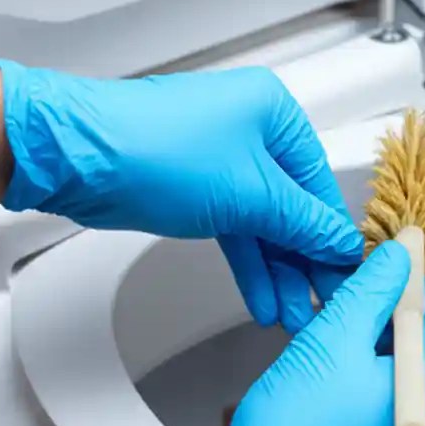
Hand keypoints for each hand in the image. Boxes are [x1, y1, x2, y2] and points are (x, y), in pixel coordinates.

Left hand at [0, 62, 361, 332]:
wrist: (76, 157)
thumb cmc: (153, 149)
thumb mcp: (249, 195)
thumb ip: (301, 224)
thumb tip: (338, 242)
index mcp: (273, 113)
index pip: (320, 183)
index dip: (334, 234)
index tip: (348, 272)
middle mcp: (250, 131)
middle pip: (294, 207)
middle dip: (306, 261)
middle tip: (324, 301)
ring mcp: (220, 160)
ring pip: (264, 225)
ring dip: (278, 271)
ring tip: (294, 312)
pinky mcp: (194, 189)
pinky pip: (235, 230)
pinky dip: (249, 264)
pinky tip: (262, 296)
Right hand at [134, 242, 424, 425]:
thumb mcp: (328, 343)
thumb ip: (372, 293)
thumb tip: (397, 263)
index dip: (413, 289)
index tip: (388, 274)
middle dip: (395, 338)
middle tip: (349, 323)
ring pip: (416, 409)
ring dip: (384, 381)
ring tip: (335, 375)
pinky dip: (379, 425)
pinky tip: (339, 419)